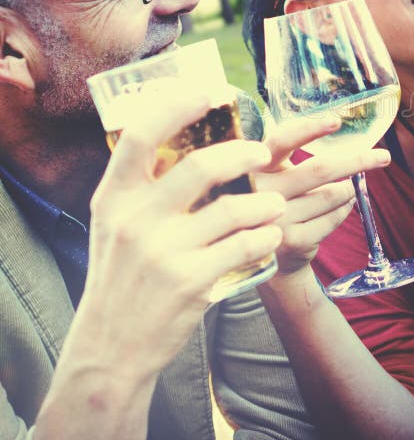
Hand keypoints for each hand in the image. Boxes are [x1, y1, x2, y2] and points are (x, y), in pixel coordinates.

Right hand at [79, 95, 285, 380]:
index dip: (176, 106)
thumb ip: (143, 188)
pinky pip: (244, 245)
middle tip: (264, 151)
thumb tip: (184, 141)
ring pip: (234, 209)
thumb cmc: (122, 276)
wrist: (112, 346)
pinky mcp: (190, 282)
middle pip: (201, 166)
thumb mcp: (116, 225)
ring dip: (265, 202)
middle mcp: (135, 219)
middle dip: (243, 153)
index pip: (139, 135)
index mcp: (114, 197)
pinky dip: (265, 236)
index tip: (210, 92)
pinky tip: (270, 235)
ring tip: (276, 203)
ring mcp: (163, 252)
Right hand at [253, 114, 389, 274]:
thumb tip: (342, 132)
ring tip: (344, 190)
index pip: (283, 140)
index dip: (309, 129)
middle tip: (383, 157)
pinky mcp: (291, 241)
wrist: (266, 250)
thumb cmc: (279, 198)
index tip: (336, 121)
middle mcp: (261, 191)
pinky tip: (338, 210)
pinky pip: (334, 218)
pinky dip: (344, 210)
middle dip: (357, 161)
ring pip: (332, 195)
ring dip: (347, 190)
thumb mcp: (276, 172)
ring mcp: (275, 218)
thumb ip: (293, 152)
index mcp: (257, 165)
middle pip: (320, 169)